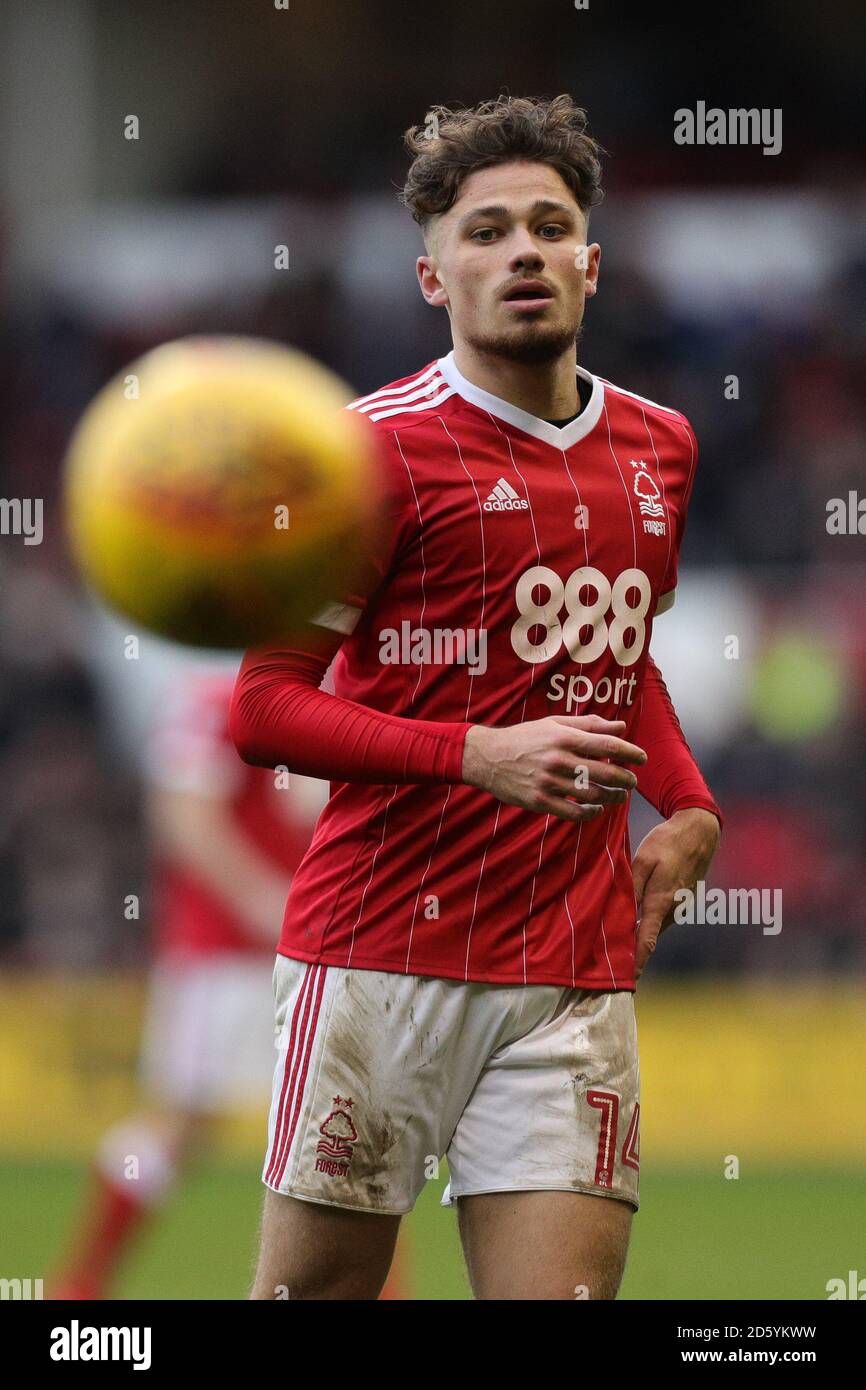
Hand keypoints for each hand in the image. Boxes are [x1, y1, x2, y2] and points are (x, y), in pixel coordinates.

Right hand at [462, 715, 646, 822]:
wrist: (487, 757)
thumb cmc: (524, 737)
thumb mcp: (554, 723)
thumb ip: (588, 725)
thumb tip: (620, 727)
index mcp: (564, 737)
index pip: (608, 746)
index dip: (631, 753)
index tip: (642, 759)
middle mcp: (559, 760)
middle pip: (605, 773)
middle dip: (625, 779)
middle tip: (632, 782)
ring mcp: (549, 783)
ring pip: (592, 795)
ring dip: (613, 798)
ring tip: (619, 796)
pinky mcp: (540, 802)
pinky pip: (573, 813)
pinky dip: (590, 813)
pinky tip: (596, 808)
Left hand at [632, 808, 720, 979]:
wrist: (700, 830)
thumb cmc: (667, 841)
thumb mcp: (642, 859)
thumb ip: (631, 887)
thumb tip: (622, 913)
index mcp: (661, 900)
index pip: (646, 939)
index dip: (637, 962)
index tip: (629, 981)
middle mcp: (674, 909)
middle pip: (649, 936)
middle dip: (633, 947)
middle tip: (609, 956)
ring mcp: (682, 906)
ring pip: (656, 925)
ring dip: (641, 931)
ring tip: (618, 934)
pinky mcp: (684, 900)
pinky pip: (663, 915)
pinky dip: (650, 918)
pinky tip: (637, 911)